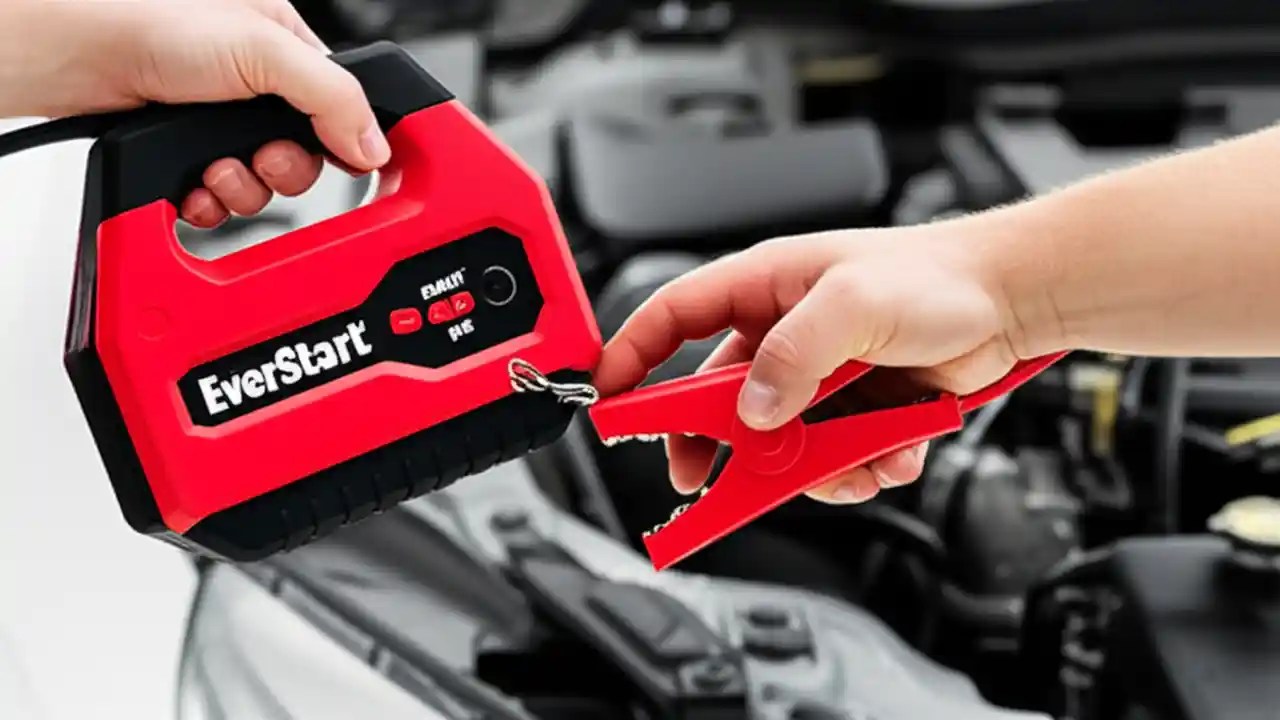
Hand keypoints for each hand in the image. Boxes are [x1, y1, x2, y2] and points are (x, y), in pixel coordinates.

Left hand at [0, 0, 388, 227]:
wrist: (75, 53)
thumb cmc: (152, 19)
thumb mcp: (266, 49)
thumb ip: (334, 96)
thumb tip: (375, 147)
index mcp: (286, 48)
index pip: (339, 110)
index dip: (338, 141)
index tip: (334, 157)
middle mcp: (254, 87)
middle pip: (302, 158)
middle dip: (280, 170)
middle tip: (259, 157)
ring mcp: (218, 125)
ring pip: (261, 186)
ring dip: (241, 189)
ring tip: (215, 169)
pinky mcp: (186, 155)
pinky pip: (219, 203)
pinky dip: (209, 204)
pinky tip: (194, 187)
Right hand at [594, 218, 1032, 504]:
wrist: (1013, 301)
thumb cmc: (939, 275)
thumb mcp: (852, 303)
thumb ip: (793, 355)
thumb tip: (753, 409)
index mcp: (763, 288)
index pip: (671, 318)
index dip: (630, 358)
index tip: (607, 402)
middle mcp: (783, 332)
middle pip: (716, 398)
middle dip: (712, 444)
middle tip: (701, 480)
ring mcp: (818, 373)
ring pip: (777, 440)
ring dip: (806, 466)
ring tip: (847, 465)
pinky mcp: (854, 407)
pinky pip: (832, 455)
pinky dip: (857, 467)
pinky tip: (889, 454)